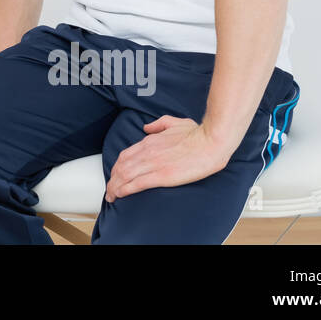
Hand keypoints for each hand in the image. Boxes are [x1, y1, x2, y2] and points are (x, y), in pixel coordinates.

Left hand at [104, 115, 230, 202]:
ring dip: (115, 187)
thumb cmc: (197, 134)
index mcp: (150, 141)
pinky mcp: (163, 176)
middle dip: (112, 180)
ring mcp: (154, 164)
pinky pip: (138, 183)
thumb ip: (158, 124)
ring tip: (111, 197)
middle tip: (109, 190)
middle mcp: (148, 152)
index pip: (125, 155)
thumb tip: (146, 127)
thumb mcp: (175, 122)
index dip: (117, 167)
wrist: (211, 142)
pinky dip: (126, 190)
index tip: (114, 175)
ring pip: (126, 176)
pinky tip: (120, 195)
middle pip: (121, 167)